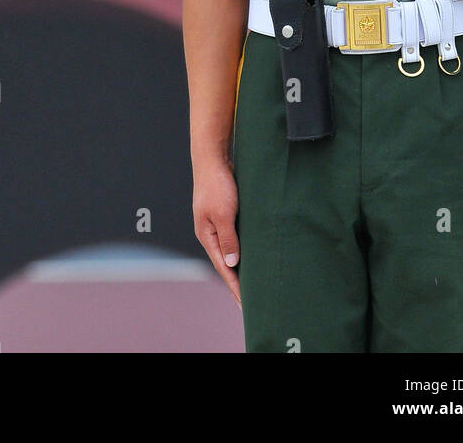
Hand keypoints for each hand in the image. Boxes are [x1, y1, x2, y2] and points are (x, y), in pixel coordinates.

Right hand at [192, 159, 241, 305]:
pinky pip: (236, 236)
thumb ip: (228, 239)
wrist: (212, 157)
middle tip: (252, 301)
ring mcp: (217, 222)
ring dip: (242, 264)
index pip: (222, 268)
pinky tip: (253, 252)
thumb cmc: (217, 184)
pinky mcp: (225, 212)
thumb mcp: (224, 214)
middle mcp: (211, 232)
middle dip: (238, 281)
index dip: (235, 286)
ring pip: (232, 249)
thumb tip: (231, 264)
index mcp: (207, 235)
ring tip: (256, 282)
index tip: (246, 305)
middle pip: (226, 262)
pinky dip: (244, 248)